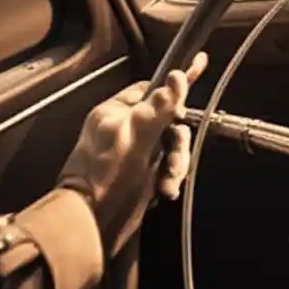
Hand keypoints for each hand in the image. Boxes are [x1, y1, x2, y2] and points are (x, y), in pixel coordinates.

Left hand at [57, 53, 207, 257]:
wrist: (88, 223)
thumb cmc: (105, 175)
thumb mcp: (136, 136)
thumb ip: (159, 106)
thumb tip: (177, 75)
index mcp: (117, 112)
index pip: (152, 87)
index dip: (175, 86)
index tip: (200, 65)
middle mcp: (127, 129)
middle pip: (169, 121)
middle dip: (177, 142)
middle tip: (174, 160)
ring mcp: (135, 153)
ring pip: (171, 147)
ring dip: (176, 164)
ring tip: (169, 182)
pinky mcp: (142, 175)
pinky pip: (167, 168)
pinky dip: (170, 178)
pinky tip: (166, 191)